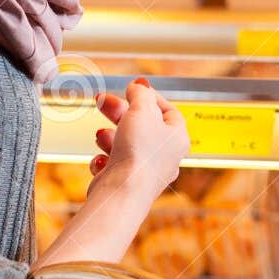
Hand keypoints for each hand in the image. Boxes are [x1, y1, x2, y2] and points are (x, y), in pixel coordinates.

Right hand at [89, 79, 188, 203]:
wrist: (122, 192)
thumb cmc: (139, 152)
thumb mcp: (142, 109)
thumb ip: (141, 94)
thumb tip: (139, 86)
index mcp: (177, 137)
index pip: (168, 111)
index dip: (150, 97)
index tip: (132, 90)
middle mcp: (165, 156)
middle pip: (142, 125)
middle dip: (120, 113)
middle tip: (103, 102)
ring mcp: (146, 171)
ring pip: (126, 145)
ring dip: (110, 136)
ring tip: (101, 135)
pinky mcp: (127, 183)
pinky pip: (114, 165)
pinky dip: (105, 160)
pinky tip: (101, 161)